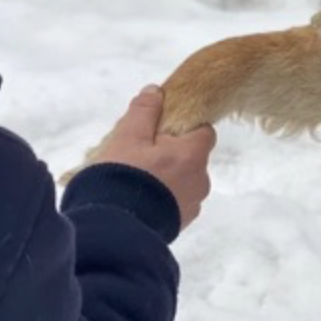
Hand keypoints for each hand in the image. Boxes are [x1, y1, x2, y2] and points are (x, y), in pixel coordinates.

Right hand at [88, 85, 215, 230]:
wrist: (116, 229)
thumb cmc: (123, 176)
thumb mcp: (128, 136)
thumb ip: (144, 111)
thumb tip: (155, 91)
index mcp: (193, 155)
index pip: (204, 132)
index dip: (184, 127)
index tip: (162, 130)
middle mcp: (200, 181)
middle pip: (192, 157)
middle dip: (171, 154)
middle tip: (141, 155)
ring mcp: (192, 205)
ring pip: (184, 181)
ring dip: (167, 178)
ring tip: (136, 181)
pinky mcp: (180, 225)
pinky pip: (175, 202)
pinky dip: (163, 198)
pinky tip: (139, 200)